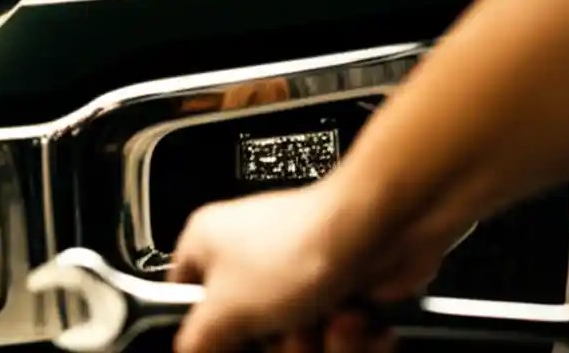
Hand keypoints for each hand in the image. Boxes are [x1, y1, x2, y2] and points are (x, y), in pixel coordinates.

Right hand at [169, 181, 453, 352]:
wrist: (380, 227)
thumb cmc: (302, 246)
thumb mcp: (227, 309)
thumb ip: (196, 339)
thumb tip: (191, 351)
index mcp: (209, 244)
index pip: (188, 301)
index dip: (209, 332)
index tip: (228, 344)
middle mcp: (252, 254)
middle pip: (251, 332)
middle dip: (280, 345)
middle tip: (289, 328)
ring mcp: (299, 270)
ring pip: (299, 339)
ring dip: (321, 344)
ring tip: (333, 319)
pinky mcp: (341, 285)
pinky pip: (338, 335)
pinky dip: (353, 337)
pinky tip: (357, 319)